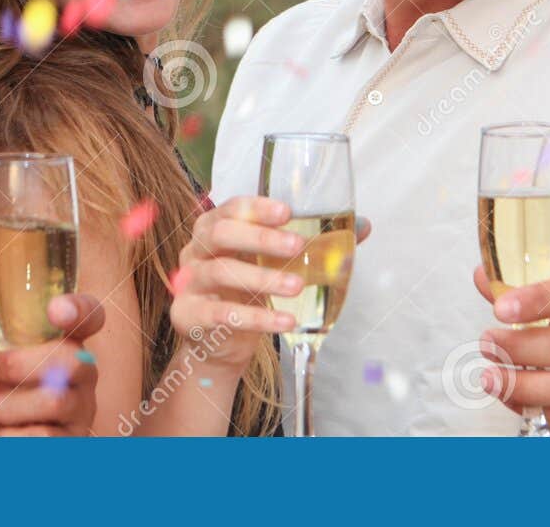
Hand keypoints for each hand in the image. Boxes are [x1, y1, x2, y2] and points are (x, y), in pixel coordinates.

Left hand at [0, 286, 102, 435]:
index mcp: (62, 338)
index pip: (90, 315)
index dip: (80, 309)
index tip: (55, 310)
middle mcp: (81, 370)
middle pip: (72, 359)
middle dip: (20, 365)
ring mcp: (80, 407)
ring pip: (54, 401)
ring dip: (7, 406)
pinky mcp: (71, 441)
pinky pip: (43, 438)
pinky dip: (9, 436)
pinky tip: (3, 432)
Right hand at [171, 197, 371, 371]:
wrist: (218, 343)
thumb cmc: (248, 290)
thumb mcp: (274, 264)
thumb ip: (314, 243)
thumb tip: (362, 226)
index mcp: (215, 227)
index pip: (231, 207)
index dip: (257, 207)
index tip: (287, 211)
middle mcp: (197, 250)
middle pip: (220, 233)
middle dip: (260, 238)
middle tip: (297, 246)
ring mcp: (188, 283)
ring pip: (221, 272)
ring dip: (262, 279)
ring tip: (297, 286)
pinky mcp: (187, 315)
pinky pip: (220, 315)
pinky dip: (257, 318)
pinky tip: (286, 322)